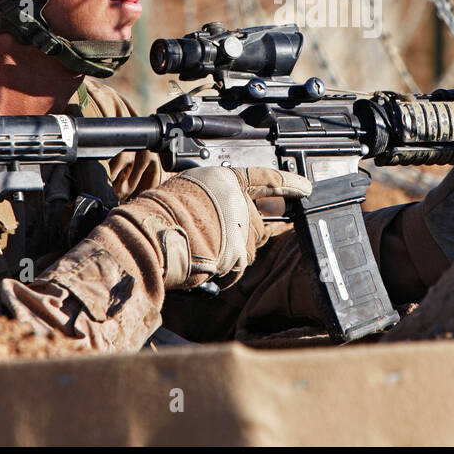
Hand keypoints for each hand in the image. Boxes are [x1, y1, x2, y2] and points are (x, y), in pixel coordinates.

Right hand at [115, 165, 312, 288]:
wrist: (147, 233)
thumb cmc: (156, 214)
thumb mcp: (186, 190)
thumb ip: (212, 199)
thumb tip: (221, 216)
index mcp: (224, 179)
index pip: (265, 179)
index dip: (288, 183)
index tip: (306, 188)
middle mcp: (238, 200)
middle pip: (256, 227)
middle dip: (241, 240)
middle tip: (213, 243)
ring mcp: (239, 226)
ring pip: (246, 252)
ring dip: (228, 258)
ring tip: (199, 252)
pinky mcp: (236, 252)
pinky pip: (234, 270)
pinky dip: (221, 274)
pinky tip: (202, 264)